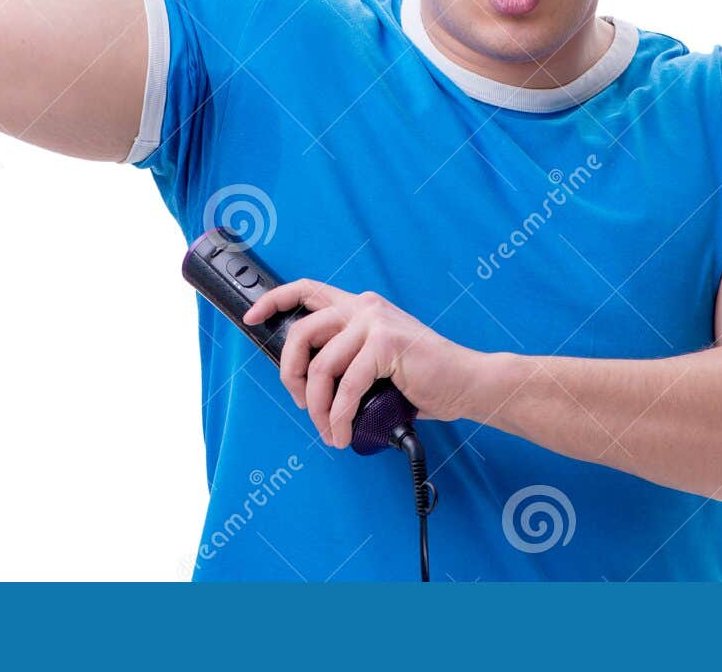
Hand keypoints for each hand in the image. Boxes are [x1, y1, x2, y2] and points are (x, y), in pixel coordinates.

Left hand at [242, 279, 484, 447]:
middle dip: (290, 374)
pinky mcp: (386, 345)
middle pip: (302, 332)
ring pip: (321, 366)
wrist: (468, 383)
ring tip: (329, 430)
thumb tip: (310, 386)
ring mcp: (375, 323)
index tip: (253, 317)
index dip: (274, 300)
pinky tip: (344, 432)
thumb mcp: (377, 361)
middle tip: (300, 404)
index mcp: (360, 306)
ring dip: (318, 408)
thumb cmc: (425, 378)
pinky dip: (340, 416)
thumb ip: (347, 360)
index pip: (307, 289)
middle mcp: (365, 307)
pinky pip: (346, 387)